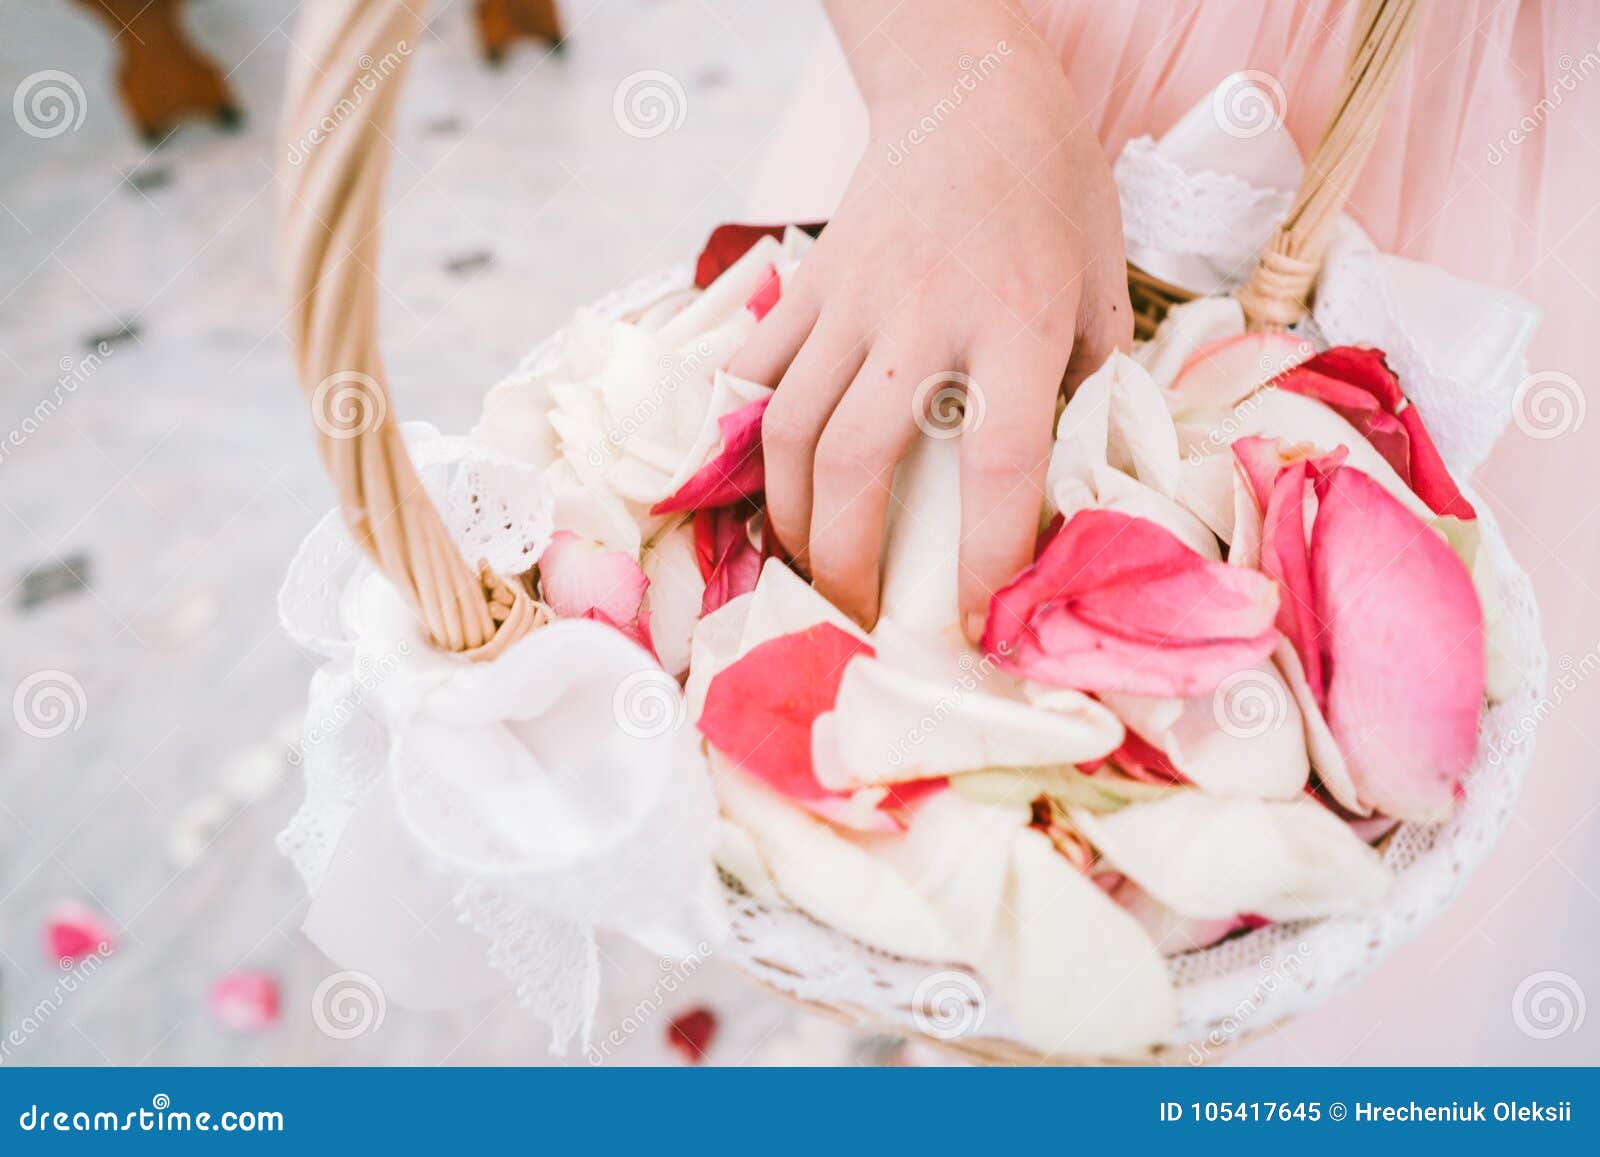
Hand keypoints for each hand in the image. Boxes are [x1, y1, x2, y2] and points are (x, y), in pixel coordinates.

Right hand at [729, 7, 1130, 639]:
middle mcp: (928, 317)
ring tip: (802, 563)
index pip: (1000, 463)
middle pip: (858, 462)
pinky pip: (754, 370)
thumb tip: (1054, 484)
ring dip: (786, 515)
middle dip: (845, 561)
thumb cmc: (1055, 193)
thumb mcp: (1103, 286)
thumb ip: (1086, 385)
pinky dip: (741, 437)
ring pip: (790, 428)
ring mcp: (853, 298)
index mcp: (1022, 323)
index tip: (975, 621)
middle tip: (856, 616)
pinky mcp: (809, 281)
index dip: (986, 556)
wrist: (972, 91)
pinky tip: (753, 486)